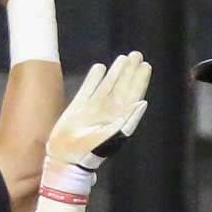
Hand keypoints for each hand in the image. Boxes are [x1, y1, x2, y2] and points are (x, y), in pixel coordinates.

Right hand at [45, 53, 151, 172]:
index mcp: (119, 118)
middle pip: (123, 87)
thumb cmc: (89, 150)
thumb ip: (128, 120)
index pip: (133, 95)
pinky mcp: (78, 106)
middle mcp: (108, 111)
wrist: (65, 156)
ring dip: (116, 71)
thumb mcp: (111, 136)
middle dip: (130, 71)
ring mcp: (94, 108)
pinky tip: (100, 67)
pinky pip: (88, 88)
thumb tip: (143, 102)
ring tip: (123, 57)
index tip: (145, 66)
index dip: (140, 80)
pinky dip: (94, 77)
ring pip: (108, 85)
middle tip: (136, 55)